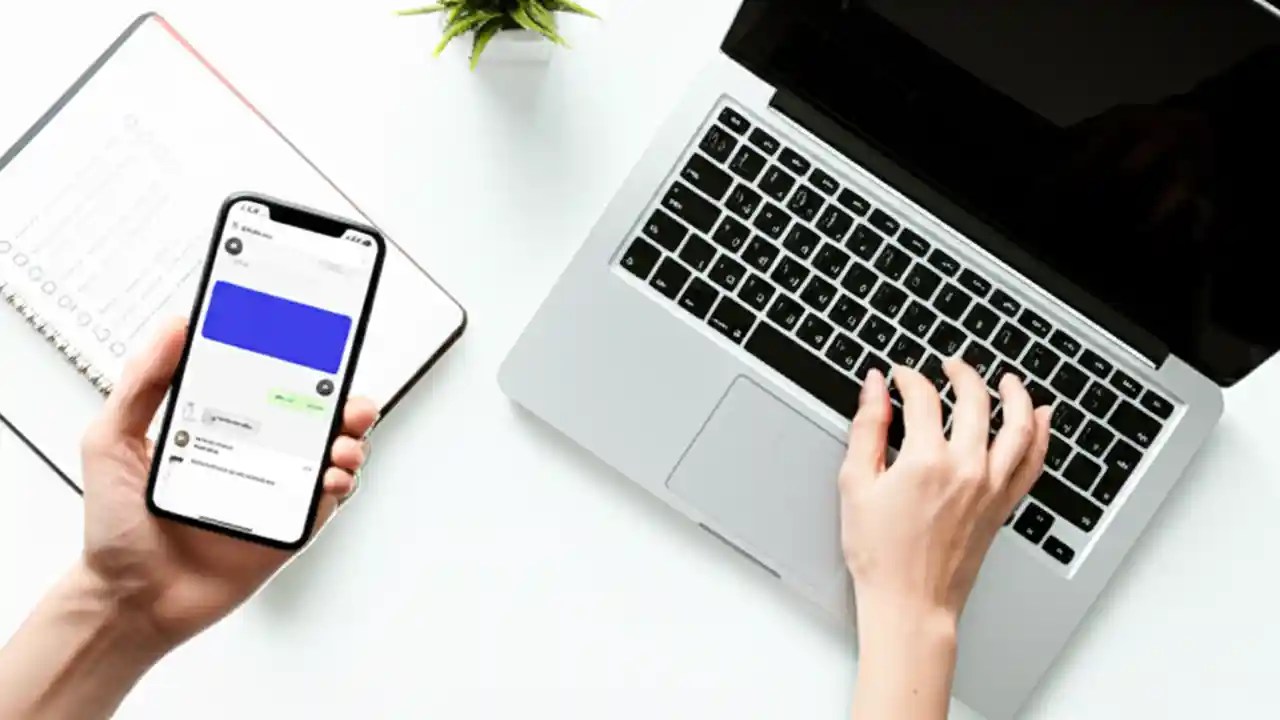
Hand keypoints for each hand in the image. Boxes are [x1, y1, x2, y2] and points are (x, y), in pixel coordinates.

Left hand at [79, 317, 377, 653]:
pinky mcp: (290, 526)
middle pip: (314, 414)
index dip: (295, 359)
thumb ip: (142, 382)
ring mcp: (276, 489)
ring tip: (341, 442)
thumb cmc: (116, 526)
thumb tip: (173, 328)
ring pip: (332, 453)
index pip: (266, 381)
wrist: (131, 597)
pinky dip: (341, 483)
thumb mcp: (111, 441)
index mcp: (219, 425)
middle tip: (342, 394)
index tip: (310, 340)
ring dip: (349, 440)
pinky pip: (329, 500)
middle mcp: (255, 453)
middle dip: (341, 398)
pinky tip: (330, 477)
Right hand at [840, 361, 1050, 624]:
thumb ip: (867, 429)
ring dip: (1014, 394)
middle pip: (975, 400)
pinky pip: (1033, 462)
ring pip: (1018, 425)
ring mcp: (990, 487)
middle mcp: (966, 468)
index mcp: (925, 460)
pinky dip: (1041, 434)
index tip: (899, 376)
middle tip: (950, 365)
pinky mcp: (1003, 506)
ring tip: (1006, 379)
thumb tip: (873, 388)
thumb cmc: (880, 554)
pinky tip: (1041, 417)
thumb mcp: (856, 484)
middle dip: (961, 373)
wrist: (911, 603)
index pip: (923, 397)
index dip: (908, 378)